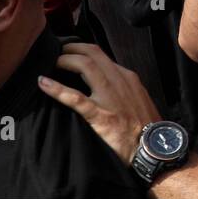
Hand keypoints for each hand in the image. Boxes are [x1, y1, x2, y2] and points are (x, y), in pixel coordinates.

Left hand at [38, 43, 160, 164]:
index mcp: (127, 77)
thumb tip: (103, 85)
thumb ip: (122, 89)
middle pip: (92, 53)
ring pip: (85, 66)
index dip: (81, 50)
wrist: (155, 150)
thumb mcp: (138, 100)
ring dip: (65, 60)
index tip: (69, 52)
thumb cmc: (146, 129)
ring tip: (51, 62)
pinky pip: (75, 98)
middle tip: (56, 51)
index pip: (101, 55)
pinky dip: (57, 88)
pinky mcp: (102, 115)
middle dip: (71, 48)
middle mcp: (120, 81)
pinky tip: (42, 83)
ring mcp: (111, 97)